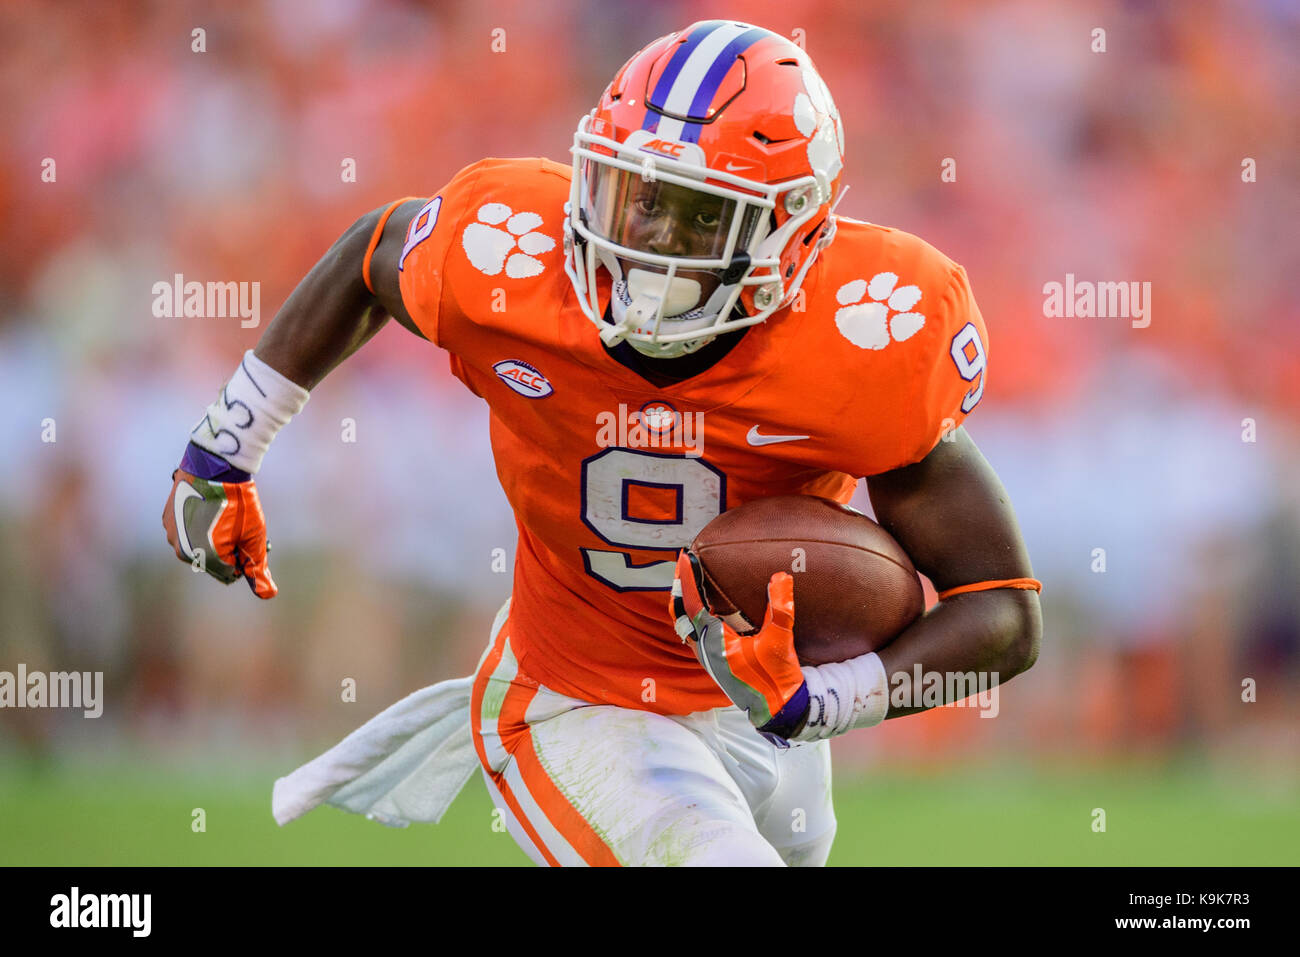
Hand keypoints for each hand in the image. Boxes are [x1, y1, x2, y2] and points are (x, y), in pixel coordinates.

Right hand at [162, 456, 276, 598]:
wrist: (214, 466)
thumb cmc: (239, 502)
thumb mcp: (254, 536)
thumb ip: (258, 568)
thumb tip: (268, 594)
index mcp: (205, 558)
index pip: (230, 574)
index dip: (245, 559)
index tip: (250, 540)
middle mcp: (183, 551)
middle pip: (213, 562)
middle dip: (229, 551)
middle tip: (241, 529)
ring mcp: (172, 535)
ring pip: (199, 547)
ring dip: (213, 539)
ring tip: (226, 518)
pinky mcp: (167, 520)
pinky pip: (187, 532)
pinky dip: (199, 526)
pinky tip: (210, 509)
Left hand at [670, 550, 807, 743]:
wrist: (777, 708)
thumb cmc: (776, 677)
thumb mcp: (780, 640)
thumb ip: (781, 607)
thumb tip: (780, 576)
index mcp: (714, 642)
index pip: (693, 603)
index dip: (688, 579)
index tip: (686, 557)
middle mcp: (704, 649)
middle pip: (681, 613)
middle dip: (680, 588)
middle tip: (684, 565)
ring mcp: (707, 657)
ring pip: (685, 624)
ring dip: (685, 602)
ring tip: (690, 582)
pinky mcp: (714, 662)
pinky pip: (694, 633)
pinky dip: (693, 616)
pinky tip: (706, 609)